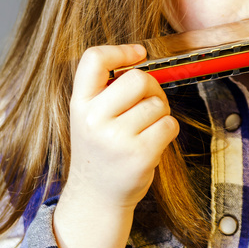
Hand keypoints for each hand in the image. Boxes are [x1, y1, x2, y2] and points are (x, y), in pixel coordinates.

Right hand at [59, 44, 179, 212]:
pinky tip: (152, 143)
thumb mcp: (88, 116)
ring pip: (157, 103)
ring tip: (144, 130)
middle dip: (152, 87)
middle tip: (147, 104)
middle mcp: (94, 119)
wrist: (97, 197)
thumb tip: (140, 56)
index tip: (138, 54)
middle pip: (138, 78)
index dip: (120, 50)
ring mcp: (116, 138)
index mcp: (79, 104)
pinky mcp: (140, 154)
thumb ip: (105, 90)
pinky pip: (169, 124)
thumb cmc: (101, 150)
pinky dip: (167, 130)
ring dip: (159, 114)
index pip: (94, 59)